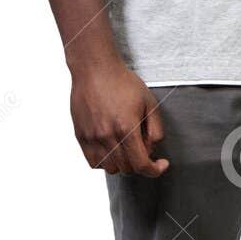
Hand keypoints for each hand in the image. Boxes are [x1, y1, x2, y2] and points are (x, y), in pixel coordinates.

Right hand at [70, 57, 168, 176]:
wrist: (95, 69)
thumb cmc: (122, 82)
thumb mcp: (149, 102)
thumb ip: (156, 129)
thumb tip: (152, 149)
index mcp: (126, 128)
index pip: (141, 165)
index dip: (154, 170)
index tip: (160, 164)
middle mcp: (107, 136)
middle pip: (126, 168)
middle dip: (140, 163)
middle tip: (144, 148)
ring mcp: (91, 137)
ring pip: (110, 168)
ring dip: (122, 164)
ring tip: (127, 148)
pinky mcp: (81, 136)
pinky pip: (93, 162)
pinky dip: (105, 162)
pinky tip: (112, 149)